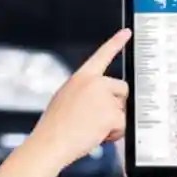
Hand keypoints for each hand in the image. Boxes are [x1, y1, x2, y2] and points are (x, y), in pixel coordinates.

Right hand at [28, 28, 130, 166]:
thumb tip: (103, 99)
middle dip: (116, 105)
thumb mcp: (66, 98)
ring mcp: (103, 97)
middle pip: (121, 89)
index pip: (102, 55)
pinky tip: (97, 136)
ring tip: (92, 129)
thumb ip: (86, 92)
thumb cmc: (55, 127)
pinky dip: (114, 134)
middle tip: (97, 119)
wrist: (49, 143)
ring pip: (122, 109)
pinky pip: (123, 125)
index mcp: (81, 77)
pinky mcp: (111, 113)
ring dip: (113, 122)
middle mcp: (94, 83)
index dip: (116, 42)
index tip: (127, 32)